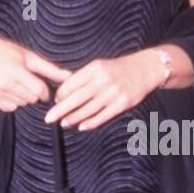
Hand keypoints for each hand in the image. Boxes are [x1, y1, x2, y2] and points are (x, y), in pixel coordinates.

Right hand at [0, 31, 69, 112]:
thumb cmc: (9, 52)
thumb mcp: (30, 57)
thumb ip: (50, 69)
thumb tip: (70, 76)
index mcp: (15, 70)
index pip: (38, 91)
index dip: (45, 91)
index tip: (44, 87)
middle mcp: (4, 83)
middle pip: (31, 99)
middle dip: (34, 93)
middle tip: (28, 81)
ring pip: (22, 104)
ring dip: (24, 97)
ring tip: (18, 83)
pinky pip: (11, 107)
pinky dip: (14, 101)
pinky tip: (10, 89)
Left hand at [45, 50, 164, 130]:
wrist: (144, 69)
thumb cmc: (118, 68)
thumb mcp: (99, 66)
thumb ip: (83, 77)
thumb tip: (62, 92)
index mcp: (94, 68)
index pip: (72, 83)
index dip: (61, 94)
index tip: (55, 101)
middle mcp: (103, 80)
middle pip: (77, 98)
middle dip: (61, 109)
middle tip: (48, 118)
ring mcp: (113, 93)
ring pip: (89, 109)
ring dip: (74, 118)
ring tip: (63, 124)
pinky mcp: (122, 104)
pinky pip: (103, 116)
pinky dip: (91, 122)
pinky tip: (81, 126)